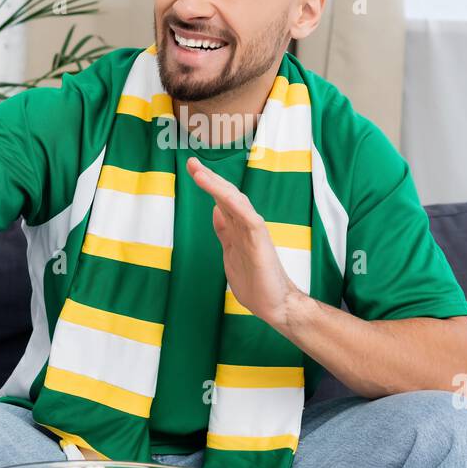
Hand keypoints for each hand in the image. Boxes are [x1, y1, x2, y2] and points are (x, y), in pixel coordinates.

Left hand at [185, 155, 301, 331]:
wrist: (274, 305)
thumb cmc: (256, 282)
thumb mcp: (231, 252)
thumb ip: (224, 231)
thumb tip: (216, 210)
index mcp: (237, 229)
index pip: (221, 200)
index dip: (209, 184)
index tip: (194, 169)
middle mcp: (246, 225)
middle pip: (226, 195)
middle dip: (209, 178)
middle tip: (192, 162)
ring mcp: (253, 231)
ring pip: (235, 201)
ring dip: (217, 185)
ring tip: (199, 172)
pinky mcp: (260, 241)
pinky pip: (247, 217)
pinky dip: (234, 204)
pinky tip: (221, 194)